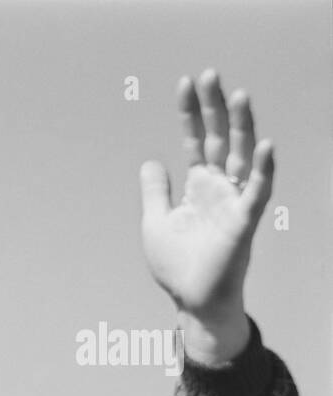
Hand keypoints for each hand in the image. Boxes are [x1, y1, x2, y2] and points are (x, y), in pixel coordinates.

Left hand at [140, 70, 273, 363]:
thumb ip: (154, 191)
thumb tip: (150, 161)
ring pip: (242, 156)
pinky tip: (265, 145)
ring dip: (242, 126)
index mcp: (198, 186)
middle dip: (215, 107)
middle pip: (221, 138)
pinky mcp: (244, 221)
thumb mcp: (154, 222)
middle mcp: (219, 187)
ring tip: (238, 95)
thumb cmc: (177, 265)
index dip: (191, 113)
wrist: (192, 300)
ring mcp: (234, 201)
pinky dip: (262, 169)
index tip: (185, 83)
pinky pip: (257, 191)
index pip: (197, 139)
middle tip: (210, 74)